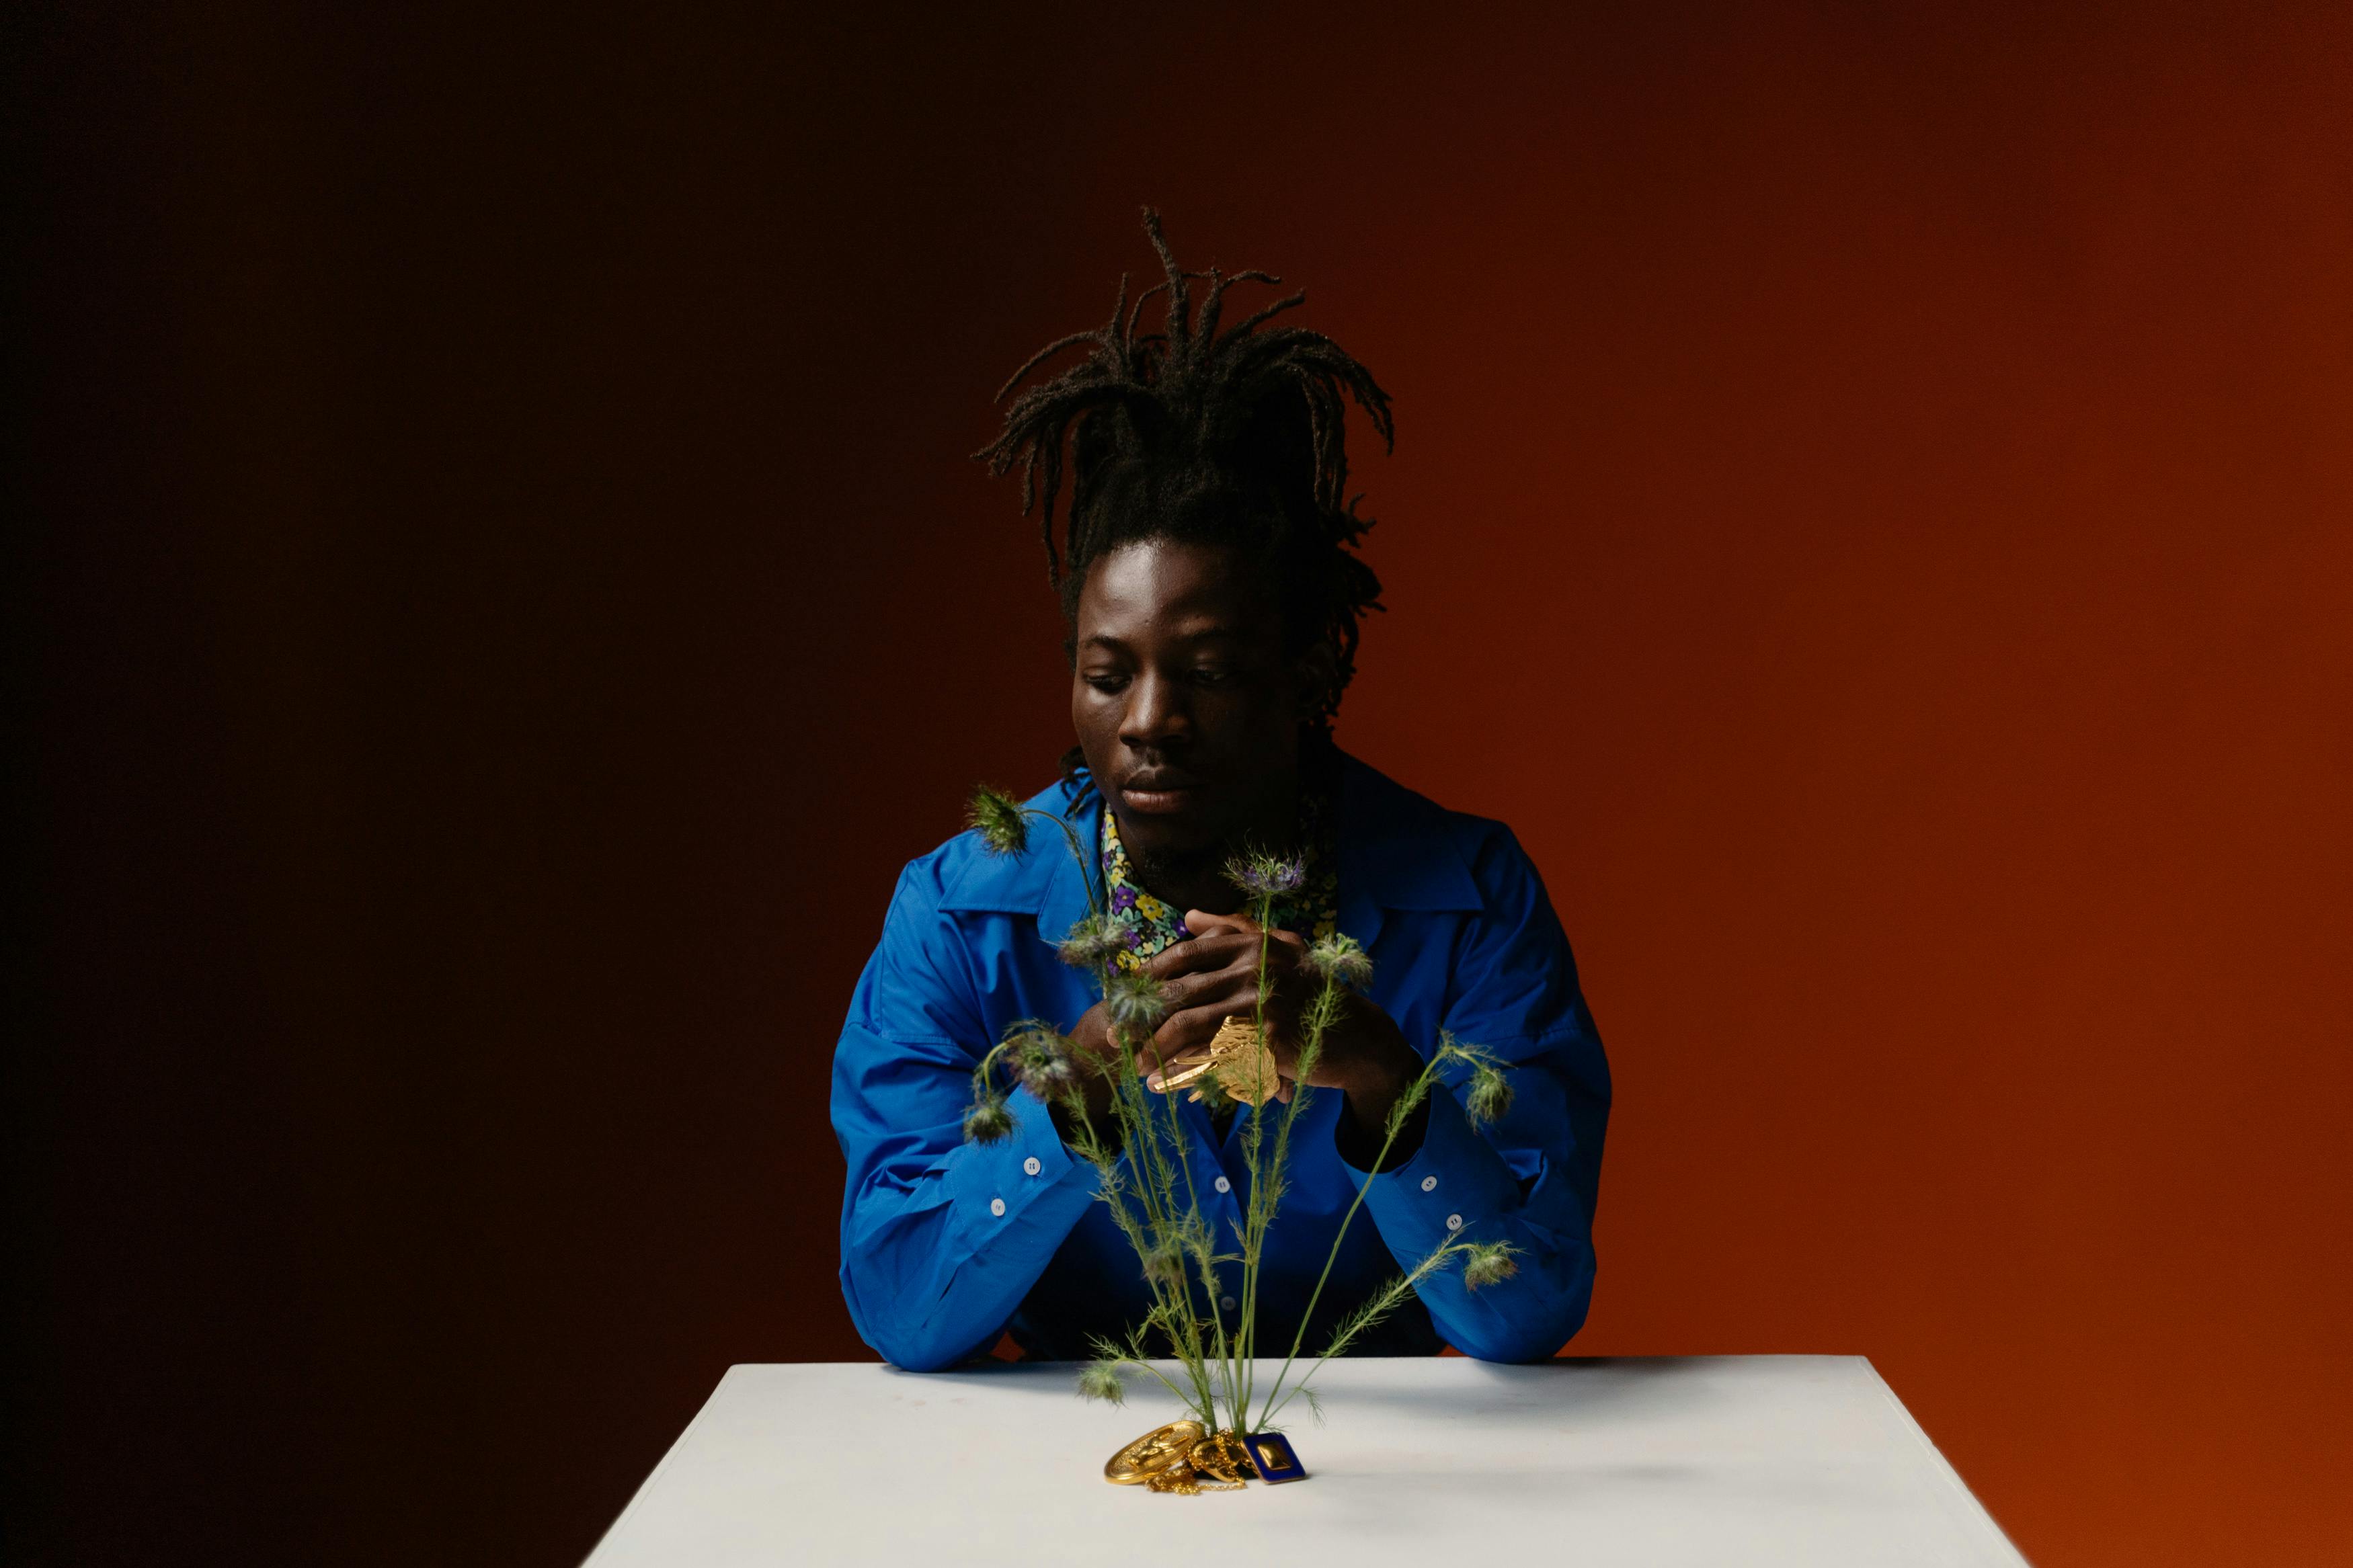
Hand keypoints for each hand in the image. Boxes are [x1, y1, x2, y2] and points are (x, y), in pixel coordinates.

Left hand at [1143, 910, 1421, 1137]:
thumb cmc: (1311, 994)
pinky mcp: (1265, 1042)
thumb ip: (1235, 930)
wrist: (1355, 1037)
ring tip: (1136, 1066)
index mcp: (1253, 944)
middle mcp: (1255, 969)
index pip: (1186, 954)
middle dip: (1141, 1016)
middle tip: (1114, 1035)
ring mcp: (1260, 1005)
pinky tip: (1167, 1086)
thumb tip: (1190, 917)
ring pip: (1189, 1025)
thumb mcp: (1280, 951)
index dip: (1150, 975)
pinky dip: (1185, 1072)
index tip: (1125, 995)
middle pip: (1180, 991)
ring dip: (1155, 1049)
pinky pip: (1212, 1058)